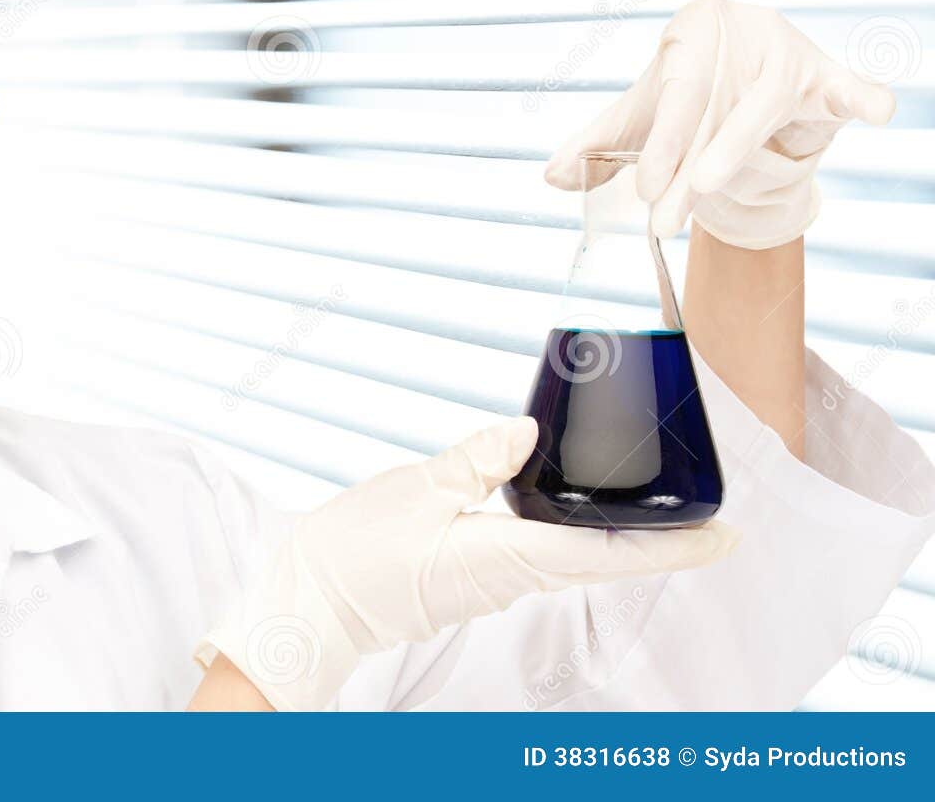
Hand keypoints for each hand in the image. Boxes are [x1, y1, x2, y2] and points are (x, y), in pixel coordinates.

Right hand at [195, 417, 738, 711]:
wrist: (310, 607)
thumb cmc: (354, 556)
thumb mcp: (415, 489)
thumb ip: (477, 460)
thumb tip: (529, 432)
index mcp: (508, 557)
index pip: (610, 551)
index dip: (675, 544)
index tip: (730, 536)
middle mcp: (512, 577)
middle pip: (602, 555)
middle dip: (656, 533)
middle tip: (703, 503)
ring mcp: (491, 582)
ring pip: (570, 553)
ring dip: (612, 528)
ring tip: (643, 492)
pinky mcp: (469, 576)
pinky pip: (534, 551)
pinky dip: (566, 525)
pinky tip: (563, 497)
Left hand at [544, 0, 895, 248]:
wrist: (745, 70)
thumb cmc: (688, 90)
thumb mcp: (643, 116)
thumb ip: (597, 145)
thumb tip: (552, 177)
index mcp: (693, 28)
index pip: (675, 92)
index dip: (660, 144)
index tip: (643, 191)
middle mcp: (743, 30)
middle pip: (714, 106)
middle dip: (688, 166)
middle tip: (665, 217)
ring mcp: (789, 52)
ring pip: (763, 106)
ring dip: (737, 148)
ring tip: (709, 186)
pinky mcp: (827, 76)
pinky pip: (846, 87)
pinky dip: (862, 96)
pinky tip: (875, 110)